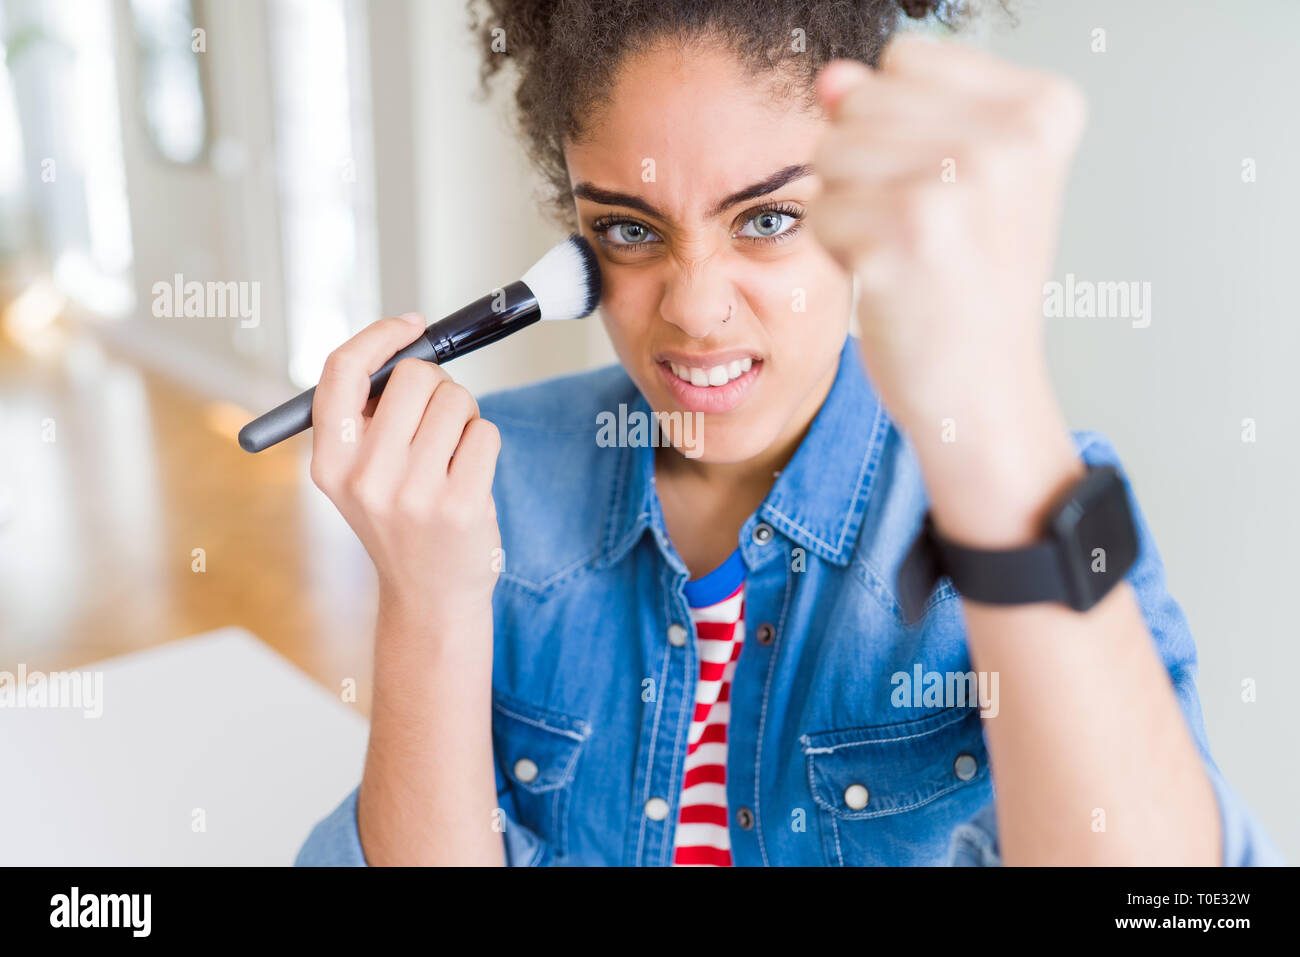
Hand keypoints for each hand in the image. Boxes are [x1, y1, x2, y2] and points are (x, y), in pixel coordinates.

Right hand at [308, 314, 502, 627]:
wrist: (429, 597)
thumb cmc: (401, 521)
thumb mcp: (360, 475)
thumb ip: (368, 415)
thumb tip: (404, 343)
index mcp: (330, 463)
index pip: (342, 372)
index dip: (379, 335)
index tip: (411, 325)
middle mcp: (365, 478)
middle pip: (413, 377)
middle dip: (437, 386)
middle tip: (437, 420)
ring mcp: (414, 494)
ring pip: (456, 401)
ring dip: (464, 417)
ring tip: (452, 456)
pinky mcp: (461, 505)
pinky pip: (486, 432)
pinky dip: (484, 442)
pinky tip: (470, 475)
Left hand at [808, 36, 1085, 436]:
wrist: (984, 390)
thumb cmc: (971, 285)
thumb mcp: (955, 178)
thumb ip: (895, 110)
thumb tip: (831, 78)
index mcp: (1042, 108)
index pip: (905, 59)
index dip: (898, 124)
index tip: (947, 189)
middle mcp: (1009, 138)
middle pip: (860, 101)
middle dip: (866, 167)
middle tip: (925, 232)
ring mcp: (956, 187)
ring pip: (830, 153)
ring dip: (849, 209)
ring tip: (907, 254)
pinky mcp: (901, 238)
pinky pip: (820, 212)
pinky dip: (838, 253)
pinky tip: (889, 283)